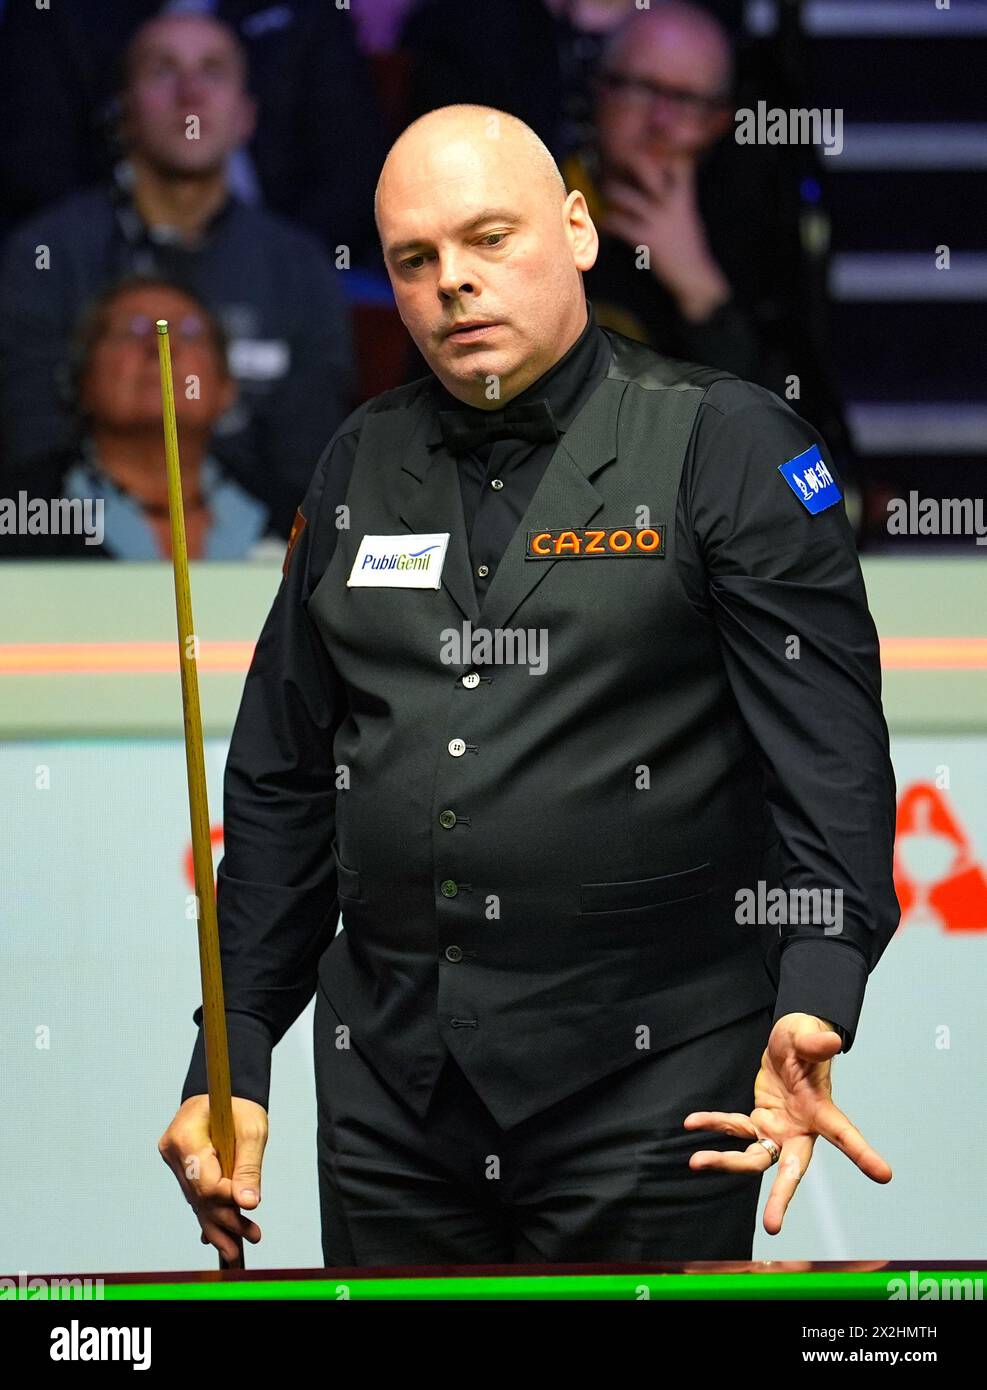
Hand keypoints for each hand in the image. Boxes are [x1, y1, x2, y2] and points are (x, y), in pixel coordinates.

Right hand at [157, 1094, 267, 1260]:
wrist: (224, 1092)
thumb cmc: (238, 1105)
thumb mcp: (252, 1129)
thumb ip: (249, 1167)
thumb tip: (248, 1203)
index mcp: (184, 1136)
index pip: (204, 1180)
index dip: (227, 1197)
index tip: (251, 1207)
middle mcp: (173, 1151)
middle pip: (199, 1195)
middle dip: (225, 1219)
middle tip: (249, 1238)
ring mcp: (174, 1162)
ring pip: (196, 1201)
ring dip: (219, 1225)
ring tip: (236, 1251)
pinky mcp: (182, 1169)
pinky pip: (195, 1196)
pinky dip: (210, 1215)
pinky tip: (217, 1239)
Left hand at [600, 151, 730, 319]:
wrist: (694, 276)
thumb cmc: (689, 247)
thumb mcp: (688, 215)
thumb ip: (677, 195)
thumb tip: (659, 183)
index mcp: (684, 195)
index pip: (678, 159)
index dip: (661, 145)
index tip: (647, 142)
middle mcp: (670, 202)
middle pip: (646, 166)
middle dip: (627, 162)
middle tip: (615, 162)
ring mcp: (658, 220)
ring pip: (625, 196)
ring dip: (610, 193)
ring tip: (605, 193)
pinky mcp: (646, 239)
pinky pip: (619, 224)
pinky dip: (608, 222)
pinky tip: (604, 222)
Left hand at [683, 1012, 892, 1234]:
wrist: (789, 1044)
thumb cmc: (804, 1040)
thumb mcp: (806, 1035)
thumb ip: (816, 1042)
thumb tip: (831, 1039)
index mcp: (821, 1111)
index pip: (844, 1134)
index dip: (862, 1153)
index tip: (883, 1174)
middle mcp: (801, 1130)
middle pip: (793, 1168)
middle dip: (781, 1196)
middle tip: (772, 1227)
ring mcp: (779, 1129)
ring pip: (754, 1157)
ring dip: (725, 1161)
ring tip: (696, 1162)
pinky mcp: (759, 1122)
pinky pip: (734, 1128)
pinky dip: (713, 1124)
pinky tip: (692, 1123)